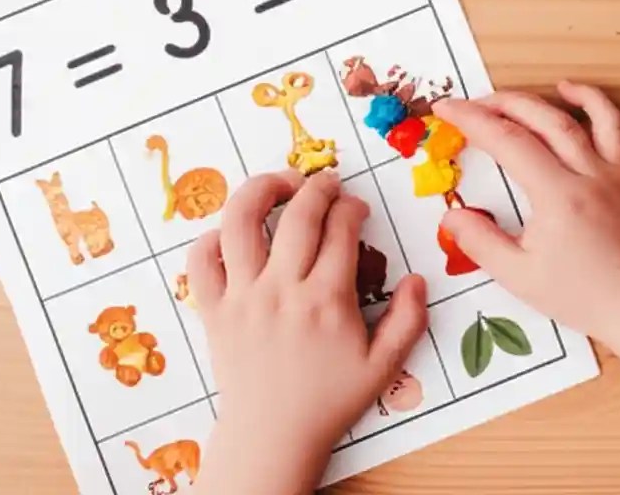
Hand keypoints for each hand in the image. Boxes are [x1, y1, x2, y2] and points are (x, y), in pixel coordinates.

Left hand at [188, 169, 426, 494]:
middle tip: (326, 184)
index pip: (341, 228)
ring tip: (278, 185)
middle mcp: (283, 290)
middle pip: (298, 214)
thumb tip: (418, 280)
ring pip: (241, 221)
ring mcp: (243, 296)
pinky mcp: (214, 309)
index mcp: (328, 300)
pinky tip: (234, 234)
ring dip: (260, 190)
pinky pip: (201, 259)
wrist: (273, 435)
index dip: (352, 207)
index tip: (355, 208)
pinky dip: (211, 237)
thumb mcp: (383, 367)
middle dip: (317, 187)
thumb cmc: (328, 401)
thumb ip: (408, 321)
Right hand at [433, 82, 619, 347]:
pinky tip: (570, 90)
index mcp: (557, 196)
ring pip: (572, 117)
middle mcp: (586, 174)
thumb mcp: (521, 277)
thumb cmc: (586, 297)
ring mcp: (611, 170)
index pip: (507, 142)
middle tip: (467, 105)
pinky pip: (612, 126)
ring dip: (535, 100)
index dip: (471, 120)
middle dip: (497, 105)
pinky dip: (592, 101)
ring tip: (506, 96)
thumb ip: (481, 243)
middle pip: (538, 119)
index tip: (446, 109)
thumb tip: (450, 216)